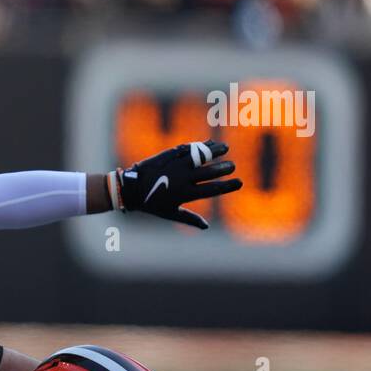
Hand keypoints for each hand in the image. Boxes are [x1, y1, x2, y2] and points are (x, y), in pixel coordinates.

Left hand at [114, 139, 241, 229]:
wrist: (130, 188)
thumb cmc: (151, 204)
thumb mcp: (170, 213)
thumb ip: (189, 219)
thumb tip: (206, 227)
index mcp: (185, 193)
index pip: (212, 189)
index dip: (227, 186)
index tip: (239, 182)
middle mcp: (182, 178)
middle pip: (208, 172)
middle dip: (223, 168)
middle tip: (233, 166)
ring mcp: (175, 165)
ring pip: (199, 156)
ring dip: (213, 151)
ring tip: (225, 148)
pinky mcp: (169, 155)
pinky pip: (188, 149)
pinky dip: (199, 145)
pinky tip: (209, 143)